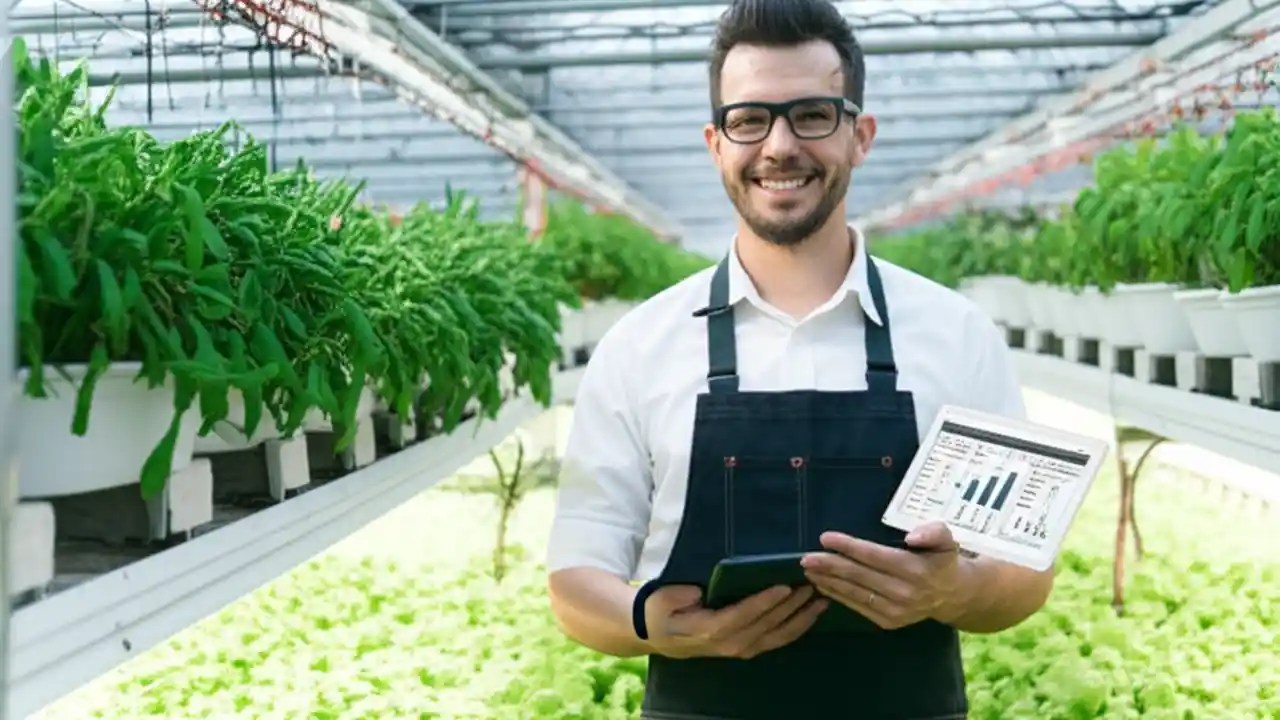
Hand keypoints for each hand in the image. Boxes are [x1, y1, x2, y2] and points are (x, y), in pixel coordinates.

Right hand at [643, 583, 828, 659]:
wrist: (654, 634)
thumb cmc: (659, 610)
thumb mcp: (663, 599)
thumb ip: (681, 595)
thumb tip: (701, 591)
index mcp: (709, 630)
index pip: (742, 615)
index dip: (764, 602)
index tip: (784, 586)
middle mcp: (729, 644)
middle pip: (767, 625)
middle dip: (792, 605)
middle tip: (812, 582)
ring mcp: (740, 649)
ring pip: (777, 636)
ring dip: (801, 618)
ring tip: (821, 598)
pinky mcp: (746, 648)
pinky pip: (776, 640)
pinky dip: (796, 628)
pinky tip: (811, 614)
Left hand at [800, 522, 968, 629]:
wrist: (953, 595)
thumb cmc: (943, 559)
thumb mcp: (946, 539)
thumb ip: (933, 533)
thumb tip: (912, 537)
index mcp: (915, 570)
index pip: (874, 556)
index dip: (848, 547)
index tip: (825, 538)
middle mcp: (904, 593)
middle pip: (859, 576)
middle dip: (829, 565)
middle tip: (806, 558)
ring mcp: (895, 611)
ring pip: (855, 593)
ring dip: (828, 581)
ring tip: (809, 571)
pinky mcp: (888, 622)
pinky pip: (858, 607)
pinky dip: (838, 596)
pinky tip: (823, 585)